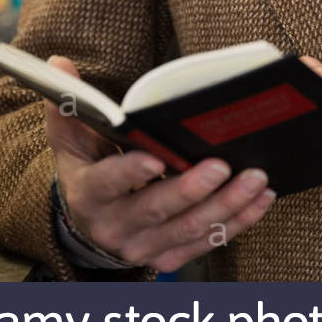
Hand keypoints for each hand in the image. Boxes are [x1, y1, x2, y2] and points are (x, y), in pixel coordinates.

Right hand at [43, 55, 276, 272]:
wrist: (91, 224)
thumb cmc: (89, 170)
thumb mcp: (72, 140)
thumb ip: (71, 105)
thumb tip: (59, 63)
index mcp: (89, 194)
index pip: (106, 183)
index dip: (129, 172)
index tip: (155, 157)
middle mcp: (114, 227)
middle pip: (156, 210)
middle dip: (191, 189)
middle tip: (222, 164)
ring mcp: (143, 247)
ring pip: (188, 229)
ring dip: (226, 205)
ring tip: (256, 177)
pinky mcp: (169, 257)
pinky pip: (208, 242)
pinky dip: (238, 221)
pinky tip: (261, 198)